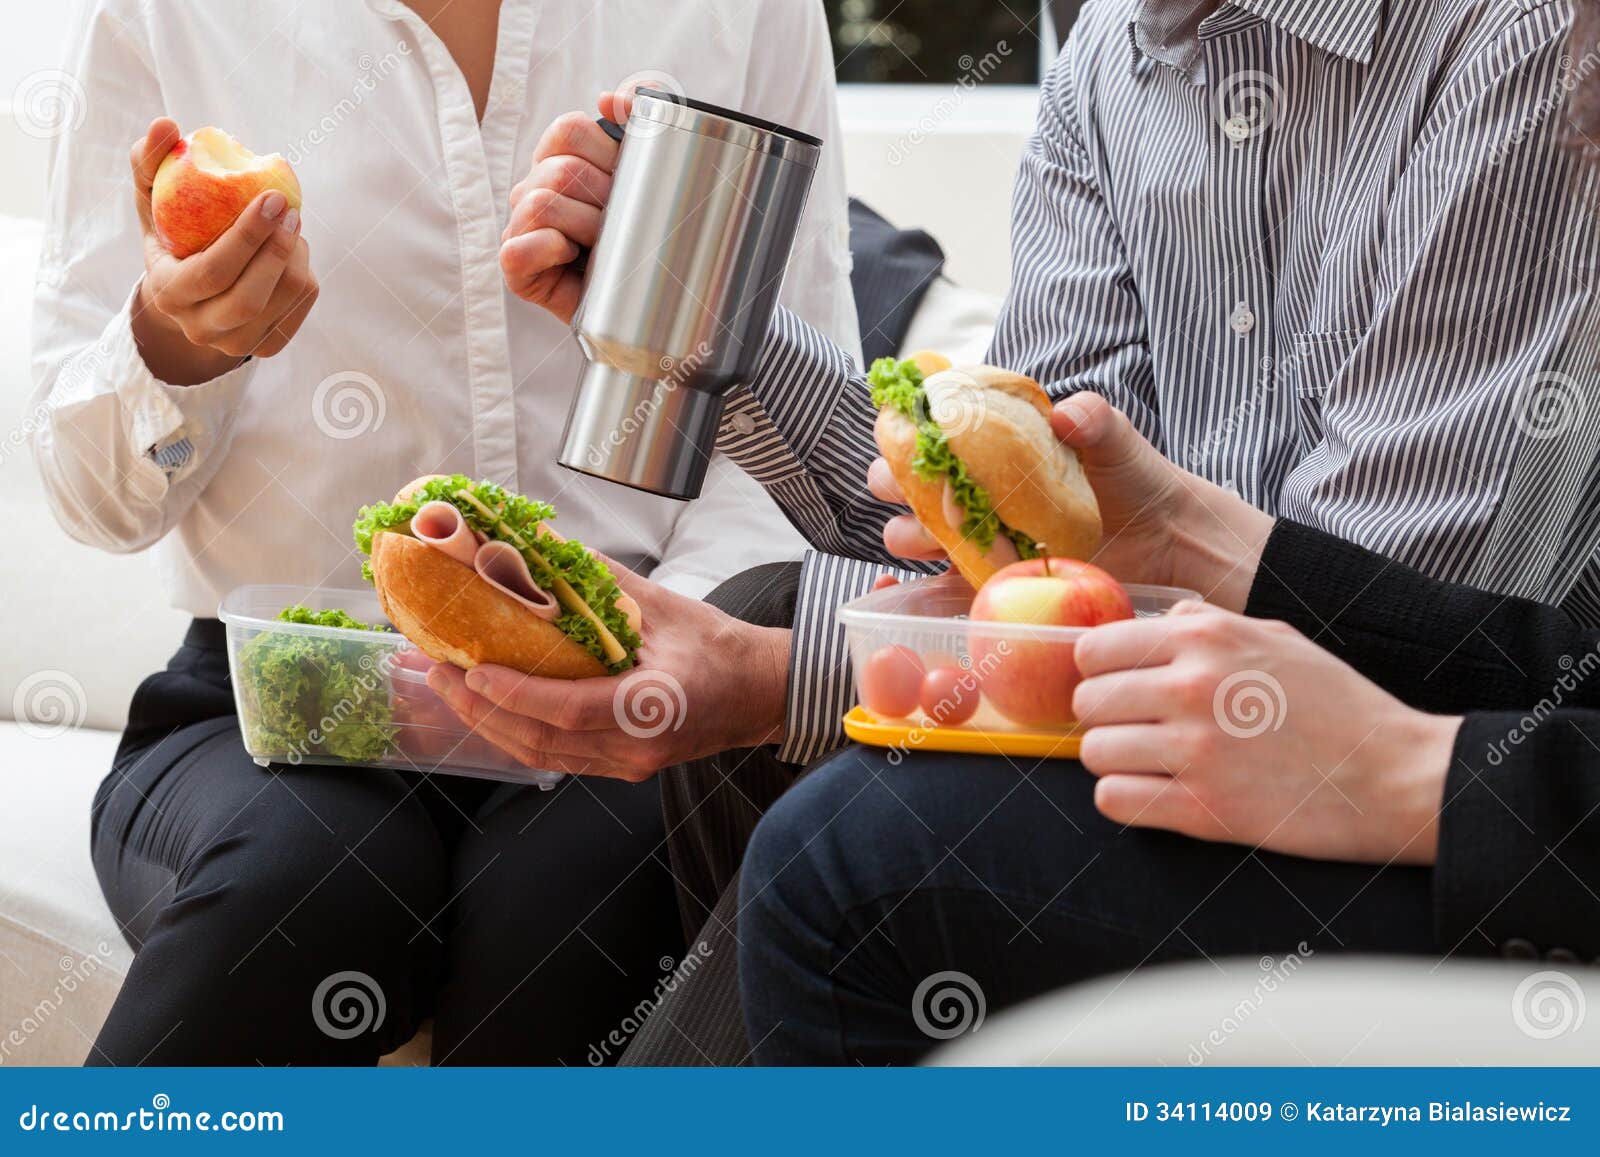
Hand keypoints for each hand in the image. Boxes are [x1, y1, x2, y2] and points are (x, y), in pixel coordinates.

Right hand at [130, 118, 317, 384]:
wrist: (188, 287)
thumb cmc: (169, 227)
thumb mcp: (152, 196)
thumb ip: (150, 159)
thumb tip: (166, 125)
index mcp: (168, 293)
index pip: (213, 272)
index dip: (247, 237)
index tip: (272, 197)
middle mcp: (200, 328)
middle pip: (249, 298)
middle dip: (277, 251)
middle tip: (292, 210)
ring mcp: (234, 344)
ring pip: (282, 302)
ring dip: (295, 258)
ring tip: (289, 227)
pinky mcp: (266, 347)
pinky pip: (300, 310)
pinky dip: (303, 275)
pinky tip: (292, 252)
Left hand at [426, 559, 791, 780]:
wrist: (757, 694)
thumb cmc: (719, 647)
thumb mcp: (664, 604)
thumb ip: (599, 580)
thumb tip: (541, 543)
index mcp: (655, 706)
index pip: (573, 710)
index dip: (518, 694)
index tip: (474, 669)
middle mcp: (636, 747)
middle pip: (543, 741)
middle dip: (481, 709)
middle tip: (437, 671)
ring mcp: (626, 765)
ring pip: (541, 756)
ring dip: (487, 724)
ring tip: (446, 687)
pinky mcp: (617, 767)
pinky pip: (555, 757)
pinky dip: (514, 732)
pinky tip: (484, 707)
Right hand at [501, 90, 633, 321]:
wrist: (641, 300)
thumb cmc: (638, 237)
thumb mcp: (647, 175)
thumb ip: (639, 122)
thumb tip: (613, 97)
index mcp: (559, 159)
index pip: (569, 129)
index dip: (606, 152)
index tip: (626, 180)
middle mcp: (533, 188)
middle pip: (561, 169)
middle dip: (603, 198)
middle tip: (621, 222)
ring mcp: (521, 227)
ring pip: (542, 203)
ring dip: (585, 226)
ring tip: (602, 245)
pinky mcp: (516, 268)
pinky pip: (518, 248)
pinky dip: (548, 249)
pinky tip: (570, 256)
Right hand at [869, 391, 1275, 608]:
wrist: (1166, 540)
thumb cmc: (1134, 479)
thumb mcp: (1115, 440)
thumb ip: (1093, 418)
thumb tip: (1067, 414)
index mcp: (987, 449)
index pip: (927, 435)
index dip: (904, 432)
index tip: (906, 432)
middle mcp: (971, 493)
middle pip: (905, 487)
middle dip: (894, 484)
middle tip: (913, 487)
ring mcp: (976, 540)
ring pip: (914, 537)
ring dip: (909, 535)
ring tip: (936, 535)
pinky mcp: (989, 584)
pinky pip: (943, 590)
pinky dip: (923, 592)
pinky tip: (921, 588)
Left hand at [1072, 601, 1460, 864]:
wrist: (1396, 775)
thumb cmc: (1337, 705)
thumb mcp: (1275, 636)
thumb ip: (1206, 624)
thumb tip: (1154, 620)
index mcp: (1205, 639)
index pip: (1094, 649)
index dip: (1098, 671)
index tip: (1117, 687)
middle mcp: (1192, 688)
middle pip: (1087, 703)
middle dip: (1104, 718)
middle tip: (1136, 730)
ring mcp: (1196, 751)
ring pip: (1094, 753)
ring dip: (1114, 761)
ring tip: (1149, 764)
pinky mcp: (1204, 810)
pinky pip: (1114, 801)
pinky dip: (1125, 800)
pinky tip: (1155, 794)